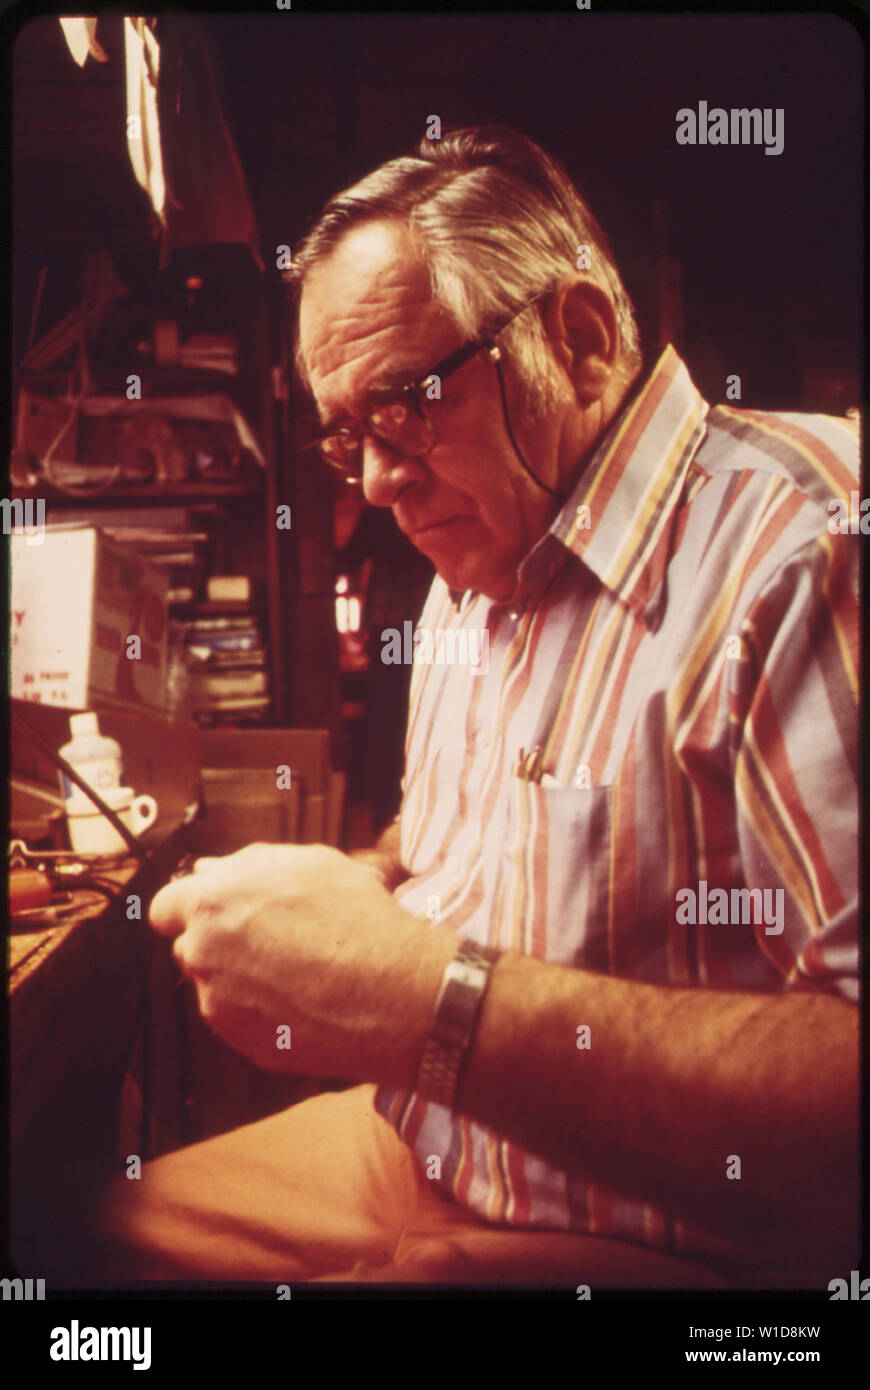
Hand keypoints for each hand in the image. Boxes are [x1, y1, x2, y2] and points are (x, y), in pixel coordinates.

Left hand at [149, 842, 452, 1081]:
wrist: (394, 993)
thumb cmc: (358, 920)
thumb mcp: (309, 862)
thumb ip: (247, 864)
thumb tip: (211, 870)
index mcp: (212, 905)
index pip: (164, 907)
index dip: (189, 907)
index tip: (213, 910)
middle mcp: (204, 956)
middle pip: (190, 947)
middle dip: (218, 941)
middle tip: (270, 936)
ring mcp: (221, 1006)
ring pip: (216, 987)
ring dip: (242, 978)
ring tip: (298, 968)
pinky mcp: (244, 1045)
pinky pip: (242, 1022)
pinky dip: (263, 1012)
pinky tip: (305, 998)